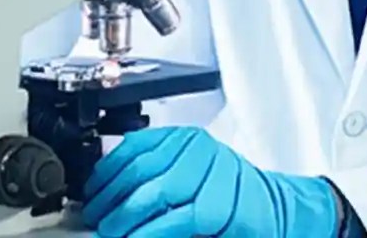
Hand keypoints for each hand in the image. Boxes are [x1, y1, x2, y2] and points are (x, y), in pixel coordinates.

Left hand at [81, 126, 339, 236]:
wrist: (277, 212)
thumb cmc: (227, 198)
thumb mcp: (186, 174)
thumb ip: (152, 174)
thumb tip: (103, 192)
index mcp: (187, 138)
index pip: (135, 147)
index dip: (105, 173)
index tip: (90, 193)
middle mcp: (201, 149)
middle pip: (142, 170)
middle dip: (112, 199)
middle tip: (96, 220)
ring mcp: (216, 174)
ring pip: (158, 193)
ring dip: (127, 218)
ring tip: (111, 232)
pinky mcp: (227, 207)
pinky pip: (180, 219)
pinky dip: (154, 232)